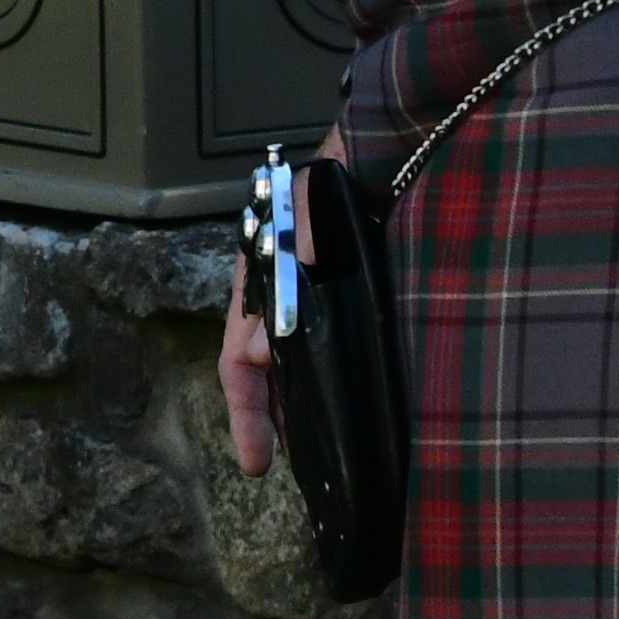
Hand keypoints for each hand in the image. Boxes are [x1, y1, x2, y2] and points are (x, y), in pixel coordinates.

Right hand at [219, 128, 345, 483]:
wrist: (379, 151)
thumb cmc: (329, 186)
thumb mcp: (301, 227)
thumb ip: (284, 283)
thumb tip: (260, 351)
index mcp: (256, 288)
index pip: (238, 361)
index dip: (245, 414)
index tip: (257, 464)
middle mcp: (280, 302)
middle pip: (266, 374)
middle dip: (273, 420)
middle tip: (290, 466)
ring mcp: (316, 303)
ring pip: (301, 367)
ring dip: (306, 406)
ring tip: (327, 449)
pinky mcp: (352, 304)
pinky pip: (336, 352)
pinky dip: (340, 382)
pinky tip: (363, 404)